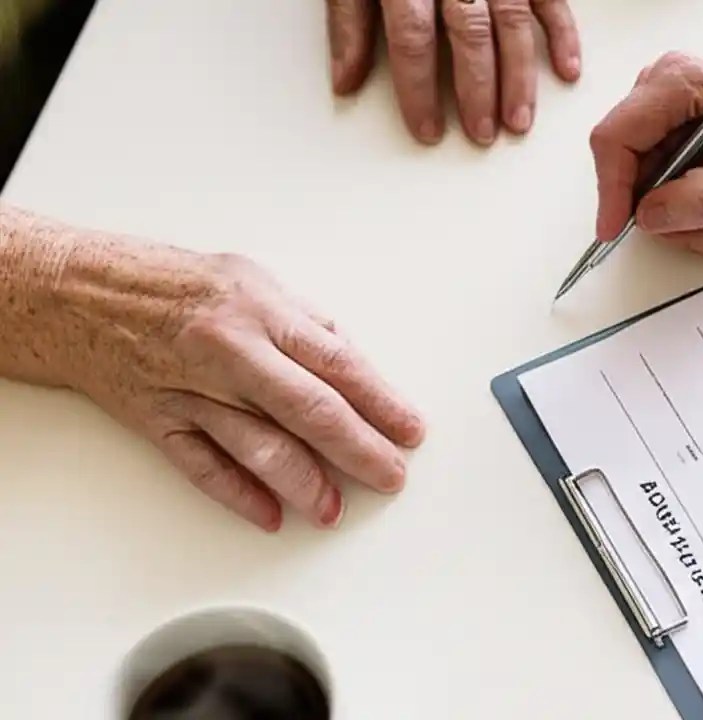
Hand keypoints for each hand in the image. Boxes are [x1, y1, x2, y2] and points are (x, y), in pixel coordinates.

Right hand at [1, 207, 423, 530]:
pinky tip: (270, 514)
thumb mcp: (253, 280)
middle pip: (309, 409)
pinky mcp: (158, 419)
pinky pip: (203, 465)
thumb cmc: (174, 283)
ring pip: (258, 445)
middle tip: (390, 476)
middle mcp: (229, 351)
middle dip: (359, 449)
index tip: (410, 430)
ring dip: (303, 483)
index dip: (382, 402)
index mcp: (261, 312)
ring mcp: (191, 388)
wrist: (79, 292)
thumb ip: (305, 324)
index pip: (339, 364)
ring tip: (332, 508)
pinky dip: (239, 494)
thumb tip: (352, 365)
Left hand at [326, 0, 580, 144]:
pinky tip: (567, 71)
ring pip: (513, 24)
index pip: (412, 38)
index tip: (427, 129)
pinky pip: (551, 0)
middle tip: (481, 133)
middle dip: (477, 90)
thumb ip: (349, 21)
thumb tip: (345, 80)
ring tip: (518, 122)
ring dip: (519, 77)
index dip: (419, 88)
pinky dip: (563, 35)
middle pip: (469, 34)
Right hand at [590, 21, 702, 255]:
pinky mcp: (674, 127)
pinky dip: (678, 200)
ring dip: (669, 210)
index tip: (616, 230)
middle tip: (691, 234)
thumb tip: (651, 219)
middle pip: (624, 160)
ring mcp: (665, 108)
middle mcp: (661, 87)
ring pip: (641, 173)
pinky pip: (658, 172)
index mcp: (677, 80)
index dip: (611, 189)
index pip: (616, 138)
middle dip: (651, 207)